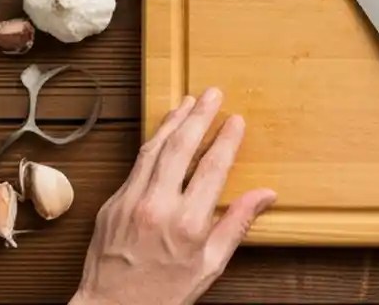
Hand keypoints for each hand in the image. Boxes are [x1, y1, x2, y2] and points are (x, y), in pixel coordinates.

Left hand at [71, 88, 274, 304]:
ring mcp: (130, 202)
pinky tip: (163, 132)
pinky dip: (152, 143)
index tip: (236, 121)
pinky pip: (137, 164)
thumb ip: (237, 224)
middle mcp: (157, 206)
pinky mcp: (112, 203)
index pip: (213, 167)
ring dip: (173, 122)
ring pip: (154, 149)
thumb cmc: (163, 295)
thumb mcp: (210, 265)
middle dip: (200, 116)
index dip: (227, 139)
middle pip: (181, 147)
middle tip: (212, 94)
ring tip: (188, 102)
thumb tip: (265, 195)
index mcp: (187, 224)